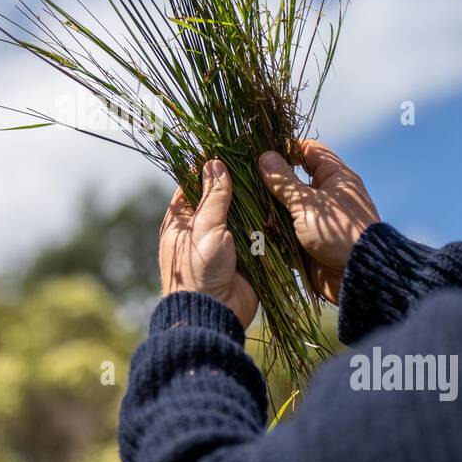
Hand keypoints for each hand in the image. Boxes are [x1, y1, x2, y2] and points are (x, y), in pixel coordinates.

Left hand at [159, 159, 258, 327]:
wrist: (214, 314)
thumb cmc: (198, 270)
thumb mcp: (205, 227)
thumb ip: (213, 196)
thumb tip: (214, 162)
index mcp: (182, 220)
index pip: (193, 184)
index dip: (210, 166)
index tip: (230, 147)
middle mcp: (202, 228)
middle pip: (221, 196)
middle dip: (239, 183)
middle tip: (258, 160)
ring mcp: (224, 242)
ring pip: (242, 213)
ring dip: (254, 201)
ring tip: (271, 177)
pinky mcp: (245, 255)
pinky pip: (256, 233)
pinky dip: (266, 222)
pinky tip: (279, 203)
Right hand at [258, 139, 378, 303]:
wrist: (358, 276)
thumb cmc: (338, 233)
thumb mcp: (308, 203)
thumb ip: (284, 181)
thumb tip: (265, 156)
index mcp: (336, 178)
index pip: (310, 151)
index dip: (287, 149)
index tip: (262, 154)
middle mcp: (329, 195)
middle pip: (296, 179)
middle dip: (273, 183)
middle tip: (248, 182)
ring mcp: (321, 219)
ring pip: (289, 206)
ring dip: (271, 209)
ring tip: (249, 207)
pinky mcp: (313, 240)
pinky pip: (290, 229)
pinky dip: (276, 230)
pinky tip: (256, 229)